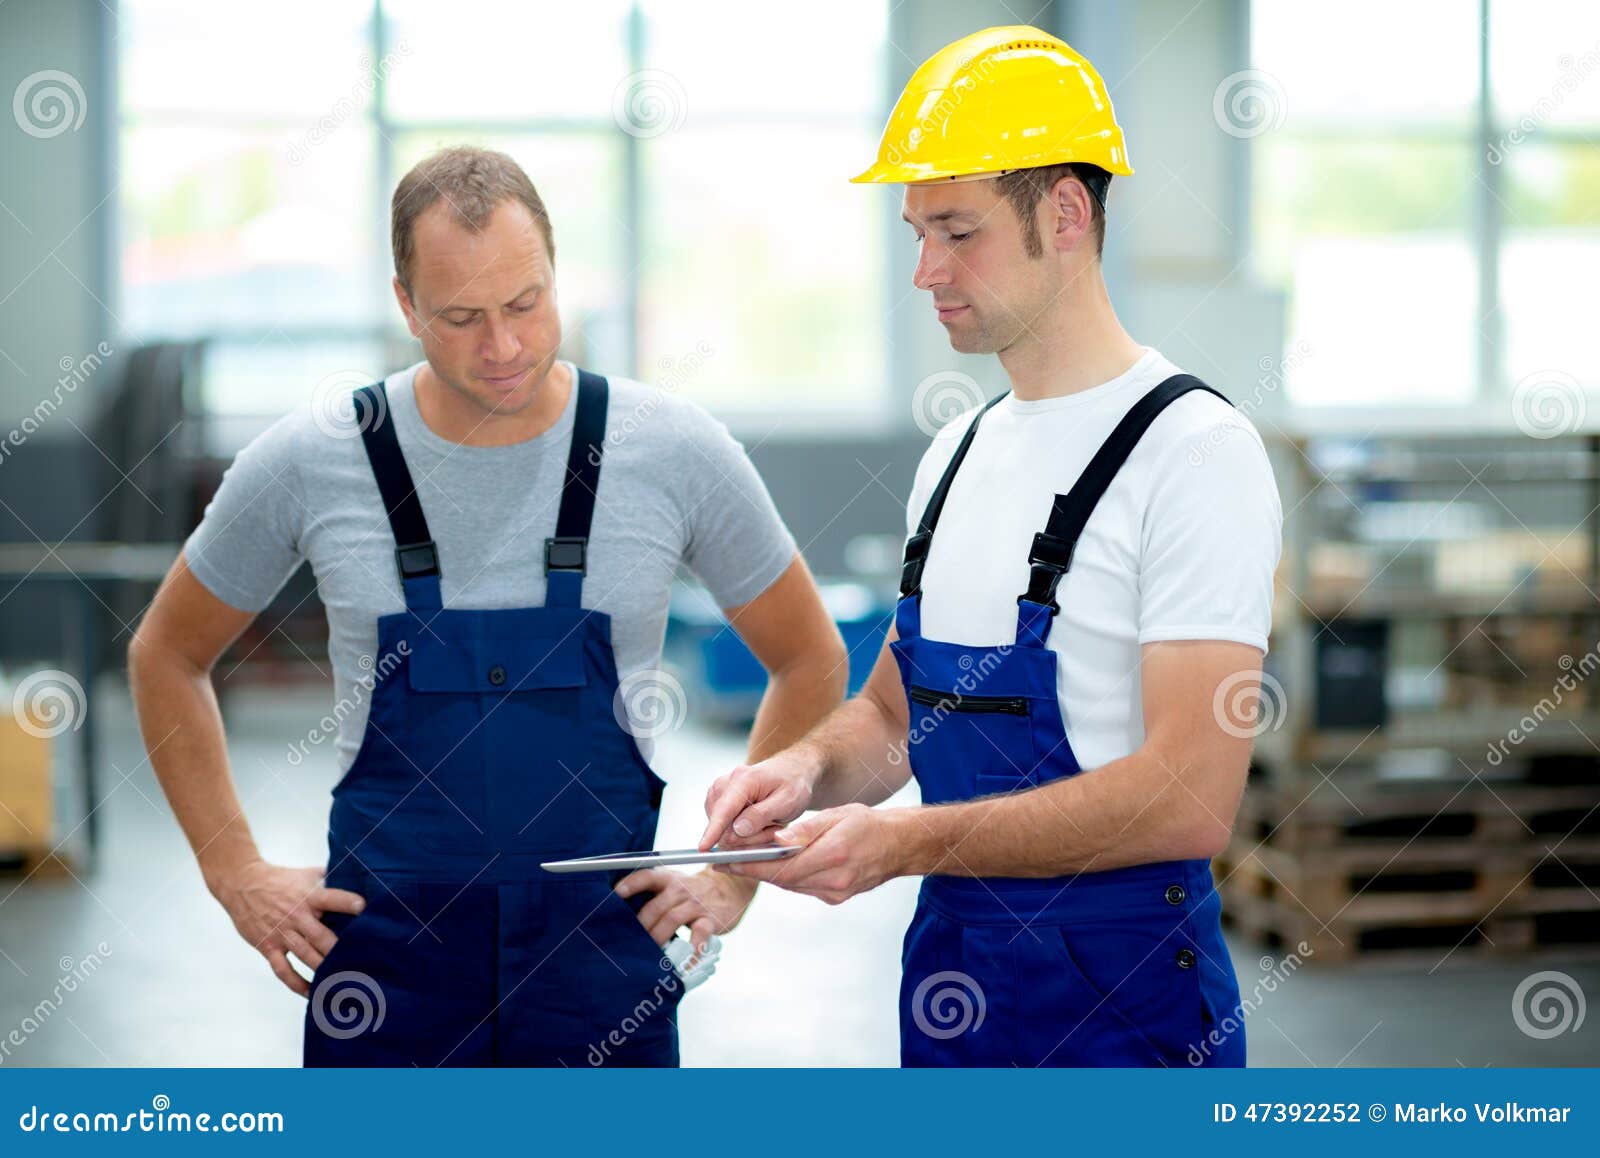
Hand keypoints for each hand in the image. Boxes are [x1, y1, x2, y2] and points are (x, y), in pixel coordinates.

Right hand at [211, 860, 365, 996]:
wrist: (242, 885)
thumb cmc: (280, 879)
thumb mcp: (306, 874)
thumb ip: (330, 878)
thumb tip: (356, 875)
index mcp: (309, 897)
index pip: (332, 899)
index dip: (347, 903)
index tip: (364, 909)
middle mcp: (297, 916)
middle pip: (321, 936)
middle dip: (339, 950)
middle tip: (360, 963)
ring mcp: (282, 933)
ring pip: (305, 955)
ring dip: (323, 969)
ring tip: (342, 982)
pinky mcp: (268, 947)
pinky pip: (283, 970)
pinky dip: (297, 984)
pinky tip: (313, 993)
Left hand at [614, 867, 756, 953]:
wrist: (731, 886)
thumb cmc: (694, 890)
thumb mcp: (674, 883)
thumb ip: (654, 896)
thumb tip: (625, 919)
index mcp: (668, 879)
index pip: (647, 877)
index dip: (631, 884)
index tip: (616, 894)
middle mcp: (681, 889)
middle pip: (655, 907)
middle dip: (641, 926)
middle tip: (630, 943)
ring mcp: (696, 904)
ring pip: (672, 920)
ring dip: (658, 938)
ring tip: (649, 955)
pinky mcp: (710, 920)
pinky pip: (698, 936)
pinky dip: (690, 951)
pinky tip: (683, 963)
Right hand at [699, 747, 820, 850]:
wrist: (792, 771)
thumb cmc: (793, 784)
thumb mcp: (787, 801)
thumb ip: (761, 815)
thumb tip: (737, 830)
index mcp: (744, 779)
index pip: (724, 809)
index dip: (713, 831)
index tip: (703, 849)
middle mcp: (726, 782)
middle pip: (723, 823)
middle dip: (746, 836)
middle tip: (773, 828)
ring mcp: (721, 790)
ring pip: (723, 827)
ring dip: (745, 835)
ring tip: (768, 824)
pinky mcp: (720, 800)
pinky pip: (724, 825)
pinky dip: (740, 831)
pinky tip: (758, 824)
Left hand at [719, 803, 907, 904]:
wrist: (899, 845)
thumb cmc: (868, 824)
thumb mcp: (837, 816)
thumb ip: (805, 830)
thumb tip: (776, 839)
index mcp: (834, 855)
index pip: (782, 866)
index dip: (751, 866)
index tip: (726, 861)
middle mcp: (834, 880)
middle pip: (782, 879)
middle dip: (753, 870)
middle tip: (726, 861)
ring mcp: (836, 892)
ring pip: (790, 885)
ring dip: (767, 873)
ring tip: (743, 861)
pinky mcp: (836, 897)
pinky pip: (802, 887)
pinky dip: (786, 876)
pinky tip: (774, 864)